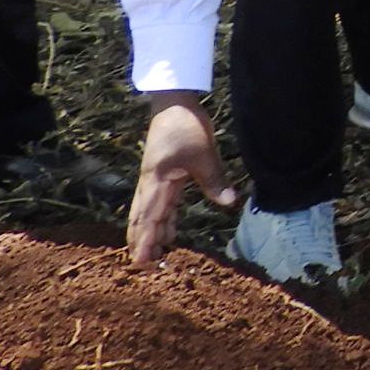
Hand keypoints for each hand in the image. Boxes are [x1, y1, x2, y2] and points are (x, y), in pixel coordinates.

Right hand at [128, 95, 236, 267]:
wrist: (174, 102)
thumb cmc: (185, 125)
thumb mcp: (203, 153)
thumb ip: (214, 179)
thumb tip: (229, 202)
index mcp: (156, 181)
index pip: (148, 218)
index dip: (144, 240)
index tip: (140, 261)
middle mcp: (151, 184)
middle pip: (143, 219)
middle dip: (142, 242)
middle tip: (143, 266)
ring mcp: (156, 180)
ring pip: (150, 213)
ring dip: (152, 233)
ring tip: (155, 256)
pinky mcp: (164, 176)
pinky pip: (162, 203)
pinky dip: (164, 219)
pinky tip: (169, 232)